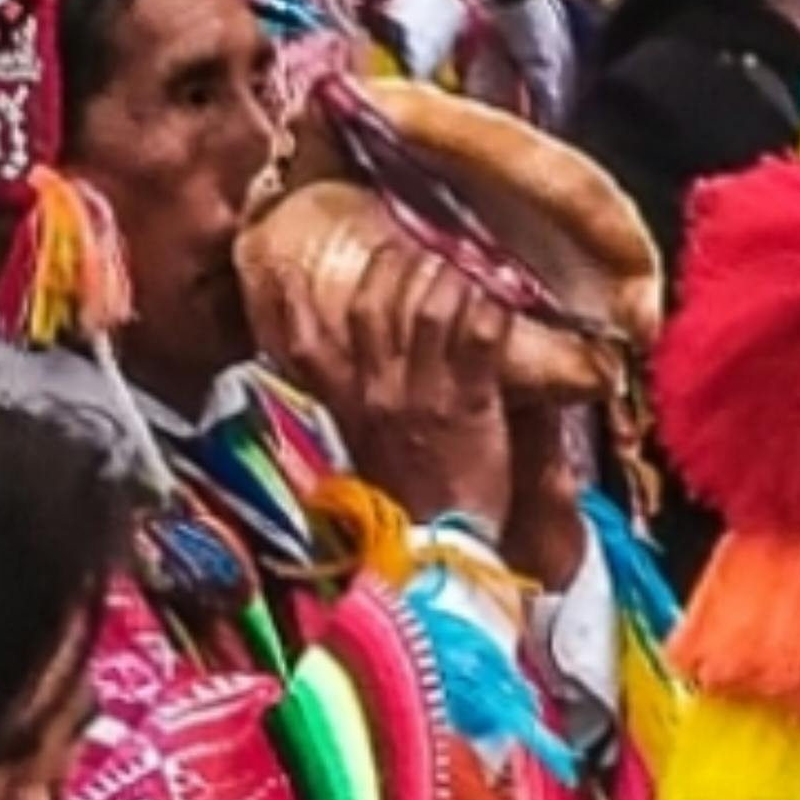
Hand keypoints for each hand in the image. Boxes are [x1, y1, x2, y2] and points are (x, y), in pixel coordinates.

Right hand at [242, 216, 511, 527]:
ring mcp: (423, 395)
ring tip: (467, 265)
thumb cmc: (409, 499)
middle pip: (374, 304)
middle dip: (397, 265)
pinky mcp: (469, 404)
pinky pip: (479, 336)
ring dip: (450, 277)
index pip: (307, 341)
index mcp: (346, 405)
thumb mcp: (364, 447)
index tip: (301, 264)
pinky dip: (492, 308)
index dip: (298, 298)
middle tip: (421, 250)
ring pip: (428, 308)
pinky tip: (501, 298)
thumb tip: (354, 367)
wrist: (442, 549)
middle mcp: (377, 392)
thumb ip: (354, 402)